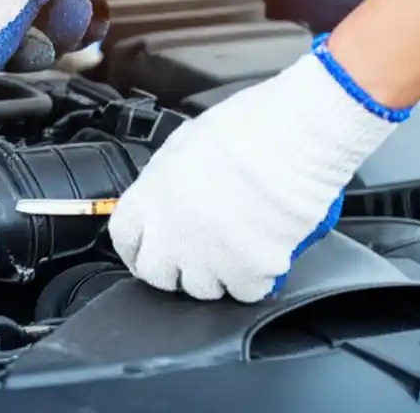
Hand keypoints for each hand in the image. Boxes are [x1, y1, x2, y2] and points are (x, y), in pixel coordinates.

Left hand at [108, 36, 410, 302]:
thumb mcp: (186, 144)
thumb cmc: (248, 127)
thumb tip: (172, 194)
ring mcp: (208, 258)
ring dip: (216, 275)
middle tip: (197, 255)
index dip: (138, 247)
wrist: (295, 136)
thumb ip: (169, 180)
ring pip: (202, 289)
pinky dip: (257, 279)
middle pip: (157, 274)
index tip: (149, 250)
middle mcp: (172, 234)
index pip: (124, 240)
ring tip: (236, 247)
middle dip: (174, 268)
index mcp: (150, 197)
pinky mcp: (249, 272)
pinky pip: (247, 292)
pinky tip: (264, 253)